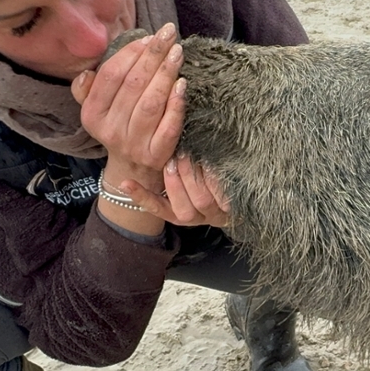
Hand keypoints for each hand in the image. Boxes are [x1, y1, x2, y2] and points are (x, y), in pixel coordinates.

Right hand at [72, 23, 184, 189]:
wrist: (133, 169)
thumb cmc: (119, 126)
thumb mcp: (97, 110)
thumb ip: (88, 90)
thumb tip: (86, 73)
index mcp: (92, 114)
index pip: (111, 76)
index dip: (130, 53)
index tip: (149, 37)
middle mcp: (110, 129)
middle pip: (134, 85)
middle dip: (153, 56)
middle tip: (169, 35)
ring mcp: (134, 144)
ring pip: (151, 103)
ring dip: (166, 74)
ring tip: (178, 53)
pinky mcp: (156, 154)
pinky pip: (168, 125)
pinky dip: (176, 104)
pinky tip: (183, 84)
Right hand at [119, 155, 233, 227]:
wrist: (244, 195)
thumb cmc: (208, 180)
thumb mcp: (188, 176)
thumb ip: (173, 169)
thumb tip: (159, 151)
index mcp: (179, 214)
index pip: (158, 209)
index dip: (142, 197)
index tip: (125, 183)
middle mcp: (197, 219)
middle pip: (183, 209)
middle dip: (175, 182)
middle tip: (173, 159)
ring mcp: (217, 216)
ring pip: (202, 202)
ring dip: (193, 178)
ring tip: (189, 157)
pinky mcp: (235, 209)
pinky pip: (223, 197)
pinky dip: (215, 179)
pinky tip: (210, 163)